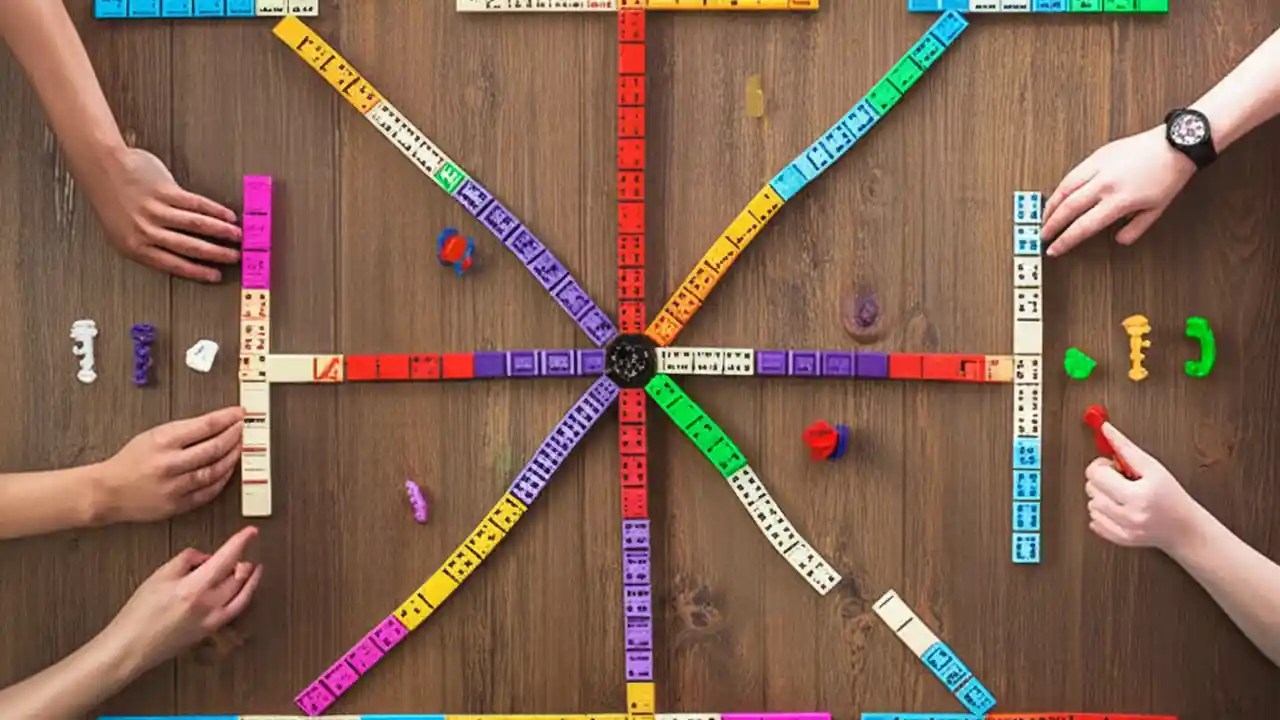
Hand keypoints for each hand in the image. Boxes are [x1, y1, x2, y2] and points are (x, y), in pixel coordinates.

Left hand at [90, 147, 241, 281]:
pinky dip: (215, 210)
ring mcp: (155, 210)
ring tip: (237, 235)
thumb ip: (151, 243)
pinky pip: (196, 203)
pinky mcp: (164, 191)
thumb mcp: (124, 231)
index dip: (198, 271)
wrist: (101, 168)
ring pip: (196, 224)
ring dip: (221, 231)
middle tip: (234, 257)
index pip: (173, 264)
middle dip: (216, 254)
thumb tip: (183, 253)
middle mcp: (145, 231)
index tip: (216, 275)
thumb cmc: (113, 200)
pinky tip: (227, 215)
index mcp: (135, 246)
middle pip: (190, 246)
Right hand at [95, 406, 245, 523]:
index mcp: (162, 441)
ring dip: (232, 458)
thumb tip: (216, 424)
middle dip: (234, 436)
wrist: (107, 491)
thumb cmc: (130, 461)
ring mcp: (174, 486)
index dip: (227, 418)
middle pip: (214, 448)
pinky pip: (209, 492)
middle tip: (243, 429)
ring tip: (239, 448)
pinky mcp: (177, 504)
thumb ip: (183, 430)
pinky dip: (222, 480)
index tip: (239, 414)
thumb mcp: (152, 435)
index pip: (205, 426)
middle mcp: (169, 464)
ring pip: (215, 471)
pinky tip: (228, 470)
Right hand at [100, 527, 262, 673]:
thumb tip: (206, 556)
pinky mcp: (212, 629)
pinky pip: (237, 609)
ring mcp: (213, 619)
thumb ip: (186, 560)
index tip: (251, 532)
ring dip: (250, 577)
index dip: (240, 542)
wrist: (132, 647)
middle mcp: (208, 604)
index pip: (225, 558)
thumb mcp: (159, 576)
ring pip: (243, 593)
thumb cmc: (139, 612)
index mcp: (193, 588)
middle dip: (243, 559)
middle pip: (238, 576)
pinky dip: (245, 595)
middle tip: (244, 548)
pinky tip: (245, 588)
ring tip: (250, 566)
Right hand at [1043, 126, 1195, 256]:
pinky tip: (1058, 195)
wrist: (1174, 145)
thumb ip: (1136, 228)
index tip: (1055, 248)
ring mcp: (1099, 167)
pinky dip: (1061, 187)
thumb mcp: (1156, 209)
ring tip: (1044, 217)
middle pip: (1068, 208)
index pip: (1084, 226)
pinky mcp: (1098, 155)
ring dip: (1050, 206)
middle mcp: (1105, 184)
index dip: (1066, 240)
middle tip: (1043, 236)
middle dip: (1051, 225)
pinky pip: (1072, 174)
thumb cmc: (1168, 174)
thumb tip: (1120, 240)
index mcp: (1120, 200)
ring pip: (1064, 189)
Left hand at [1084, 422, 1202, 553]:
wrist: (1184, 527)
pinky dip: (1102, 513)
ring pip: (1091, 505)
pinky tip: (1118, 508)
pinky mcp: (1120, 539)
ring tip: (1121, 495)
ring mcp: (1124, 530)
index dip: (1101, 465)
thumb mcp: (1153, 467)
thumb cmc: (1171, 495)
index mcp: (1138, 495)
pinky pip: (1094, 522)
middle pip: (1091, 489)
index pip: (1097, 475)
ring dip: (1101, 497)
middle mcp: (1130, 515)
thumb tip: (1106, 430)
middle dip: (1101, 480)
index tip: (1112, 465)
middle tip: (1120, 480)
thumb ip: (1126, 448)